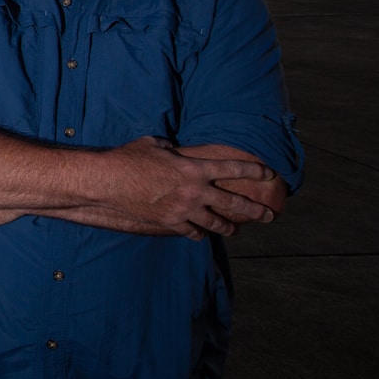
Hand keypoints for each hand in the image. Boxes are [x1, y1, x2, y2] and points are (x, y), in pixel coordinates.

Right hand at [114, 136, 276, 239]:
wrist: (109, 182)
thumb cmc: (129, 158)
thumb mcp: (154, 144)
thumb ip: (170, 148)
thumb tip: (173, 149)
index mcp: (194, 168)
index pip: (233, 169)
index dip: (254, 170)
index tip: (268, 173)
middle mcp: (195, 191)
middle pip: (234, 202)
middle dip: (256, 209)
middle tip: (269, 215)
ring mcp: (184, 210)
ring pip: (217, 223)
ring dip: (229, 227)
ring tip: (236, 230)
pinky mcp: (170, 222)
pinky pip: (193, 232)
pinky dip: (199, 233)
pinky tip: (201, 233)